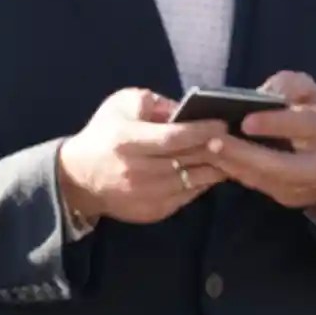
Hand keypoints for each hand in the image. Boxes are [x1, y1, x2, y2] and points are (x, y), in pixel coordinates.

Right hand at [58, 88, 228, 224]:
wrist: (80, 177)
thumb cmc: (104, 134)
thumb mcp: (122, 104)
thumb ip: (154, 103)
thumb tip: (186, 109)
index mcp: (127, 141)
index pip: (172, 138)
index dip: (201, 131)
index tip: (222, 123)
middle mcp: (137, 171)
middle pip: (187, 160)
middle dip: (215, 149)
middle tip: (235, 137)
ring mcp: (146, 195)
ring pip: (193, 181)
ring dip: (215, 168)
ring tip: (230, 154)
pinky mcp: (153, 211)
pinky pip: (188, 196)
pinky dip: (202, 183)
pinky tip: (212, 171)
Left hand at [206, 71, 315, 225]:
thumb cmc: (310, 113)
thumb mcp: (307, 92)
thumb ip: (290, 84)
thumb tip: (264, 93)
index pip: (306, 125)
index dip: (276, 123)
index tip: (245, 122)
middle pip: (284, 166)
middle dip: (247, 155)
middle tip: (214, 142)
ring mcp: (308, 186)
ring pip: (267, 179)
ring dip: (234, 165)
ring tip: (207, 149)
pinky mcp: (289, 196)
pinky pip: (259, 185)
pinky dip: (235, 172)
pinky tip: (215, 159)